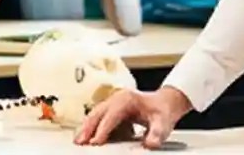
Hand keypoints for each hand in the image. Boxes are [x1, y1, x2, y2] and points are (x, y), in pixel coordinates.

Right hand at [75, 86, 191, 148]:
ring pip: (94, 114)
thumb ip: (156, 134)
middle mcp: (117, 99)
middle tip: (80, 142)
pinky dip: (90, 127)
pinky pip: (98, 118)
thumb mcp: (163, 123)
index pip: (111, 115)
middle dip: (88, 128)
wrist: (165, 103)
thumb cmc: (162, 111)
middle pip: (98, 113)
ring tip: (78, 141)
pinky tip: (86, 137)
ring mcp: (112, 103)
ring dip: (86, 128)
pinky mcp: (111, 110)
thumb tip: (150, 144)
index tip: (96, 142)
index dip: (103, 129)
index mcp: (127, 99)